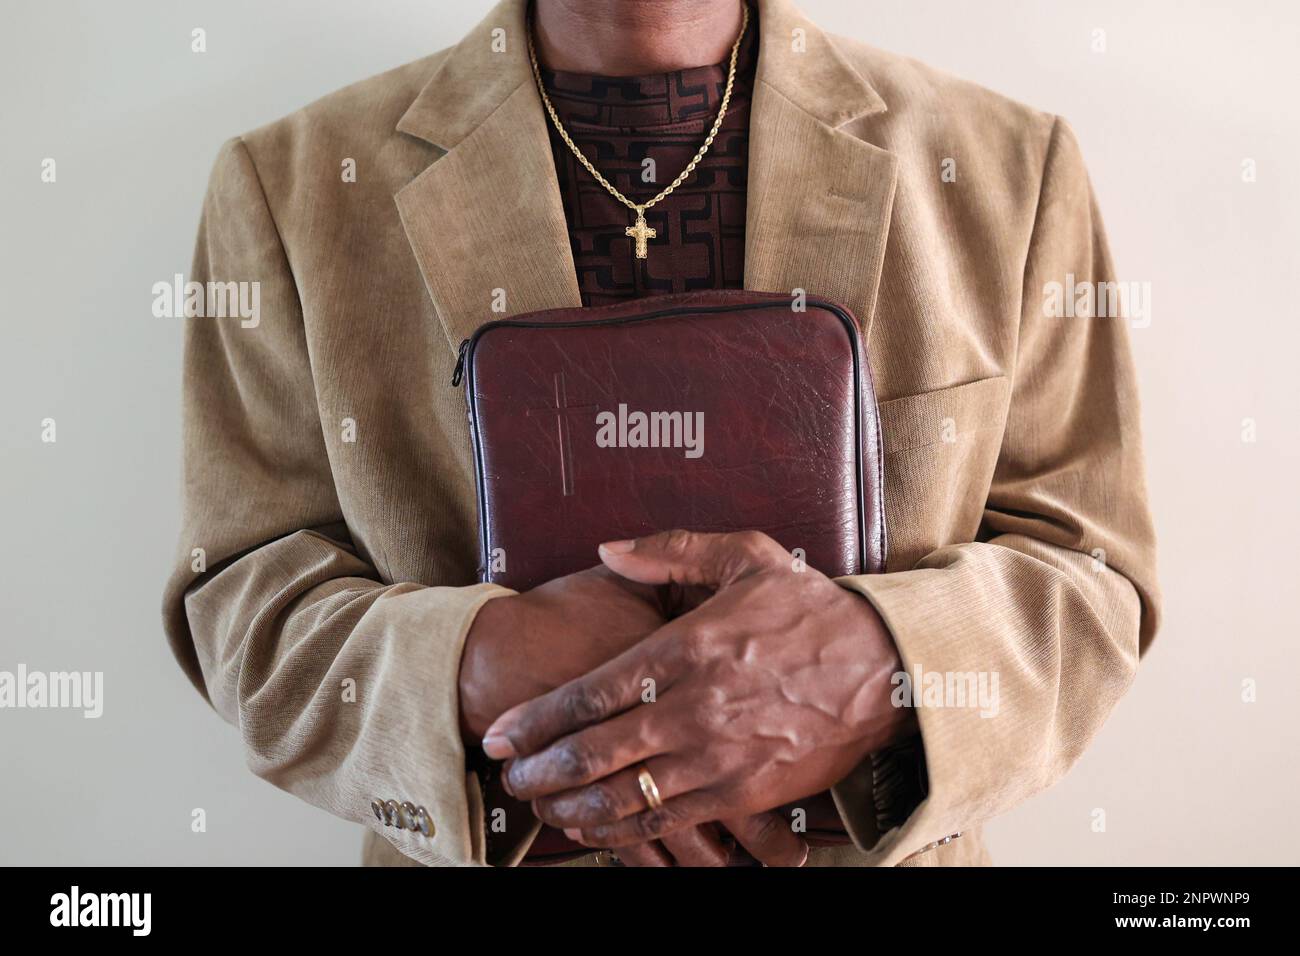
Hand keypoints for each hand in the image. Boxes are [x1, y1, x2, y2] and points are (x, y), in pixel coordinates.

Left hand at [484, 530, 912, 850]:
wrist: (887, 667)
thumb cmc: (812, 609)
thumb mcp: (749, 556)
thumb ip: (672, 549)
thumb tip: (608, 549)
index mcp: (686, 648)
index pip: (589, 693)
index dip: (536, 719)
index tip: (502, 730)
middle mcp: (692, 709)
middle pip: (593, 753)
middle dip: (541, 771)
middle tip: (510, 776)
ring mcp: (717, 757)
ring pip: (624, 796)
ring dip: (574, 807)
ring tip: (544, 807)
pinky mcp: (743, 793)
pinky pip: (672, 823)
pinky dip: (628, 832)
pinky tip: (602, 829)